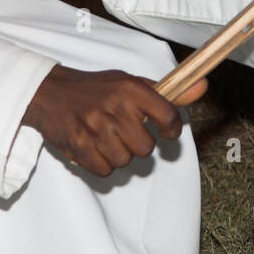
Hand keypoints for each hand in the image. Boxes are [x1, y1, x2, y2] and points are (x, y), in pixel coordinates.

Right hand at [21, 64, 206, 176]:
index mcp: (130, 89)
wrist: (50, 93)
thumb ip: (168, 92)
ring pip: (126, 161)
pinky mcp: (80, 147)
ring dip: (119, 154)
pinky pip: (106, 171)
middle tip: (125, 131)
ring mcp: (96, 129)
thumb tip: (203, 86)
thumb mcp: (131, 82)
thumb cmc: (96, 89)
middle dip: (138, 143)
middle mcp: (115, 108)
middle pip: (146, 148)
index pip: (169, 117)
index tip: (165, 130)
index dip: (171, 129)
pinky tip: (94, 147)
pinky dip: (102, 163)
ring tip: (106, 137)